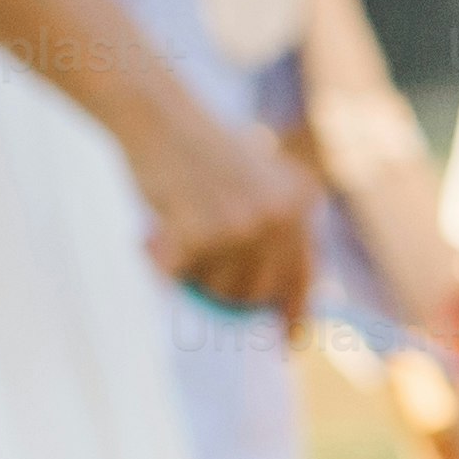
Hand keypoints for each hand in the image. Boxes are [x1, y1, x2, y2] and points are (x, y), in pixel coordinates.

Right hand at [122, 92, 316, 311]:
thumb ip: (275, 229)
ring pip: (217, 288)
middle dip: (227, 292)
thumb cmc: (201, 152)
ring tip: (179, 230)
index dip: (295, 312)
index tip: (288, 341)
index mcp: (299, 203)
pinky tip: (154, 231)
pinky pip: (180, 276)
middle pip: (257, 292)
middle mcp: (278, 217)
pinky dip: (161, 261)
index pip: (303, 274)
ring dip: (194, 273)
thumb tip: (280, 297)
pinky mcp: (202, 235)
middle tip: (201, 267)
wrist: (159, 117)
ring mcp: (241, 228)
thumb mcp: (258, 181)